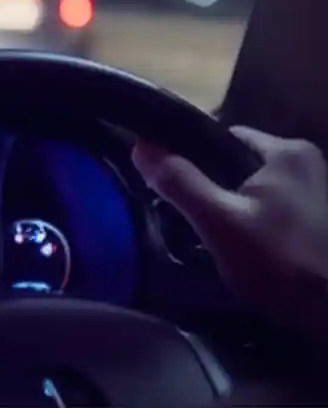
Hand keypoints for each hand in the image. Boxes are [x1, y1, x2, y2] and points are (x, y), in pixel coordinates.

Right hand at [132, 126, 327, 334]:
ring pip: (254, 188)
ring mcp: (319, 190)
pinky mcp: (319, 218)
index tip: (179, 192)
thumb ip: (179, 182)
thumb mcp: (218, 222)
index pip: (221, 138)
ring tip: (219, 237)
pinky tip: (248, 248)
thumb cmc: (278, 261)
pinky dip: (256, 222)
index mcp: (287, 151)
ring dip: (235, 207)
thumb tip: (140, 146)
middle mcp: (308, 161)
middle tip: (196, 221)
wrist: (327, 312)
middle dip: (215, 189)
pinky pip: (273, 207)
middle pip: (237, 164)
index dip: (193, 161)